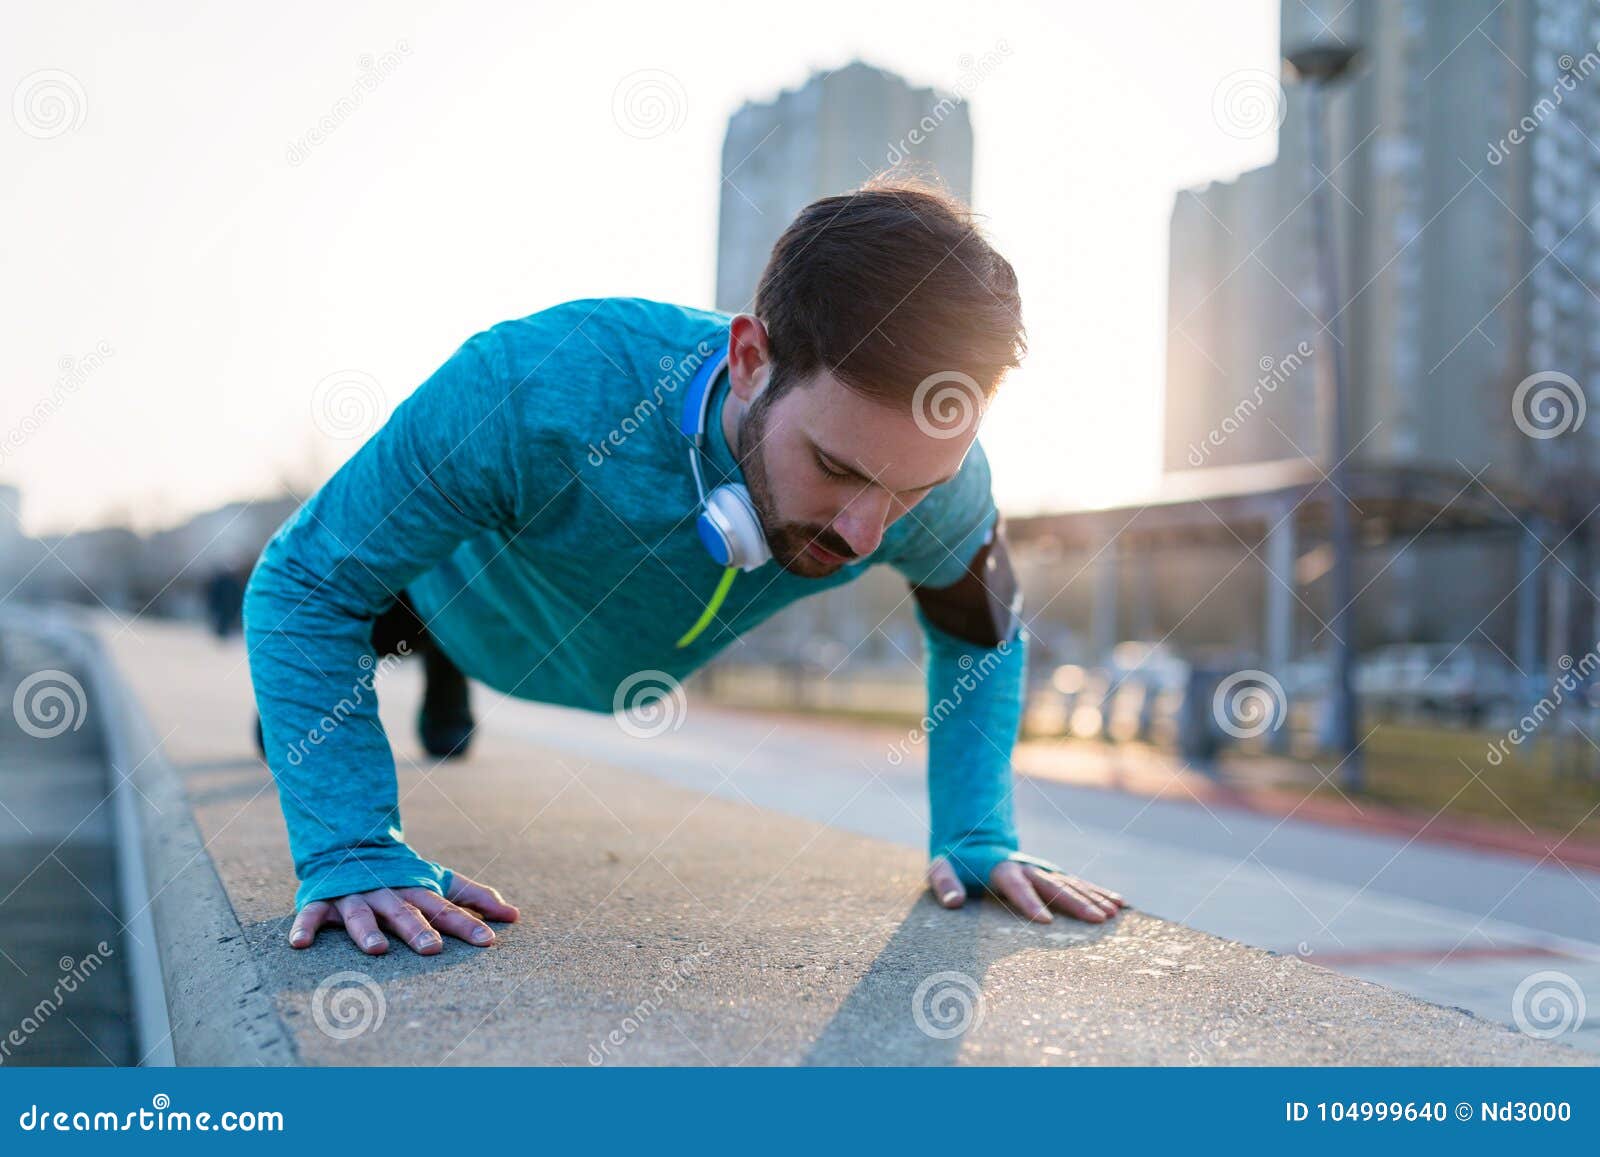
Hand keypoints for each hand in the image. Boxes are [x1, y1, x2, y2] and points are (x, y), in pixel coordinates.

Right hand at [288, 872, 519, 954]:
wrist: (351, 841)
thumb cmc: (402, 871)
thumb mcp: (438, 879)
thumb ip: (473, 897)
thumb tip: (515, 916)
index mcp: (416, 888)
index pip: (446, 907)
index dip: (467, 923)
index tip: (488, 941)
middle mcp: (387, 892)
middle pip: (406, 911)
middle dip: (419, 929)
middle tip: (433, 949)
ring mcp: (354, 894)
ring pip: (361, 914)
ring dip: (368, 931)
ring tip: (378, 949)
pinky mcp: (324, 898)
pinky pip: (313, 914)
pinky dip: (305, 927)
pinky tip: (300, 944)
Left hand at [927, 855, 1125, 923]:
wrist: (973, 835)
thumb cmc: (955, 860)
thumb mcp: (940, 868)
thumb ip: (944, 884)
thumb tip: (954, 903)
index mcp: (999, 866)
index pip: (1015, 885)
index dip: (1029, 902)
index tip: (1045, 922)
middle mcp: (1025, 866)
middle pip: (1052, 884)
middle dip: (1075, 902)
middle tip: (1096, 920)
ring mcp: (1040, 868)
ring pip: (1070, 882)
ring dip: (1092, 897)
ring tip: (1113, 914)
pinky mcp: (1050, 872)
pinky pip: (1077, 882)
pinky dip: (1098, 891)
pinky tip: (1119, 903)